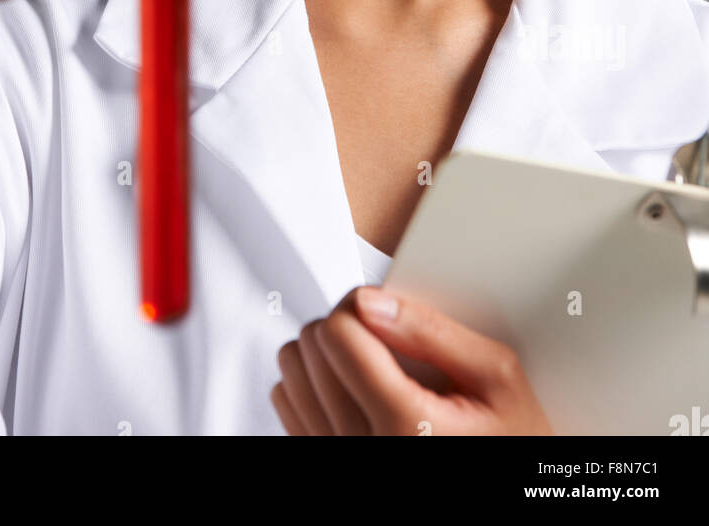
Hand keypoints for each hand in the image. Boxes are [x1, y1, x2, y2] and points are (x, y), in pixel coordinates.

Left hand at [272, 285, 552, 435]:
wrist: (509, 493)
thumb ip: (434, 332)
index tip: (386, 313)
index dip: (363, 306)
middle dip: (347, 327)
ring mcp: (338, 459)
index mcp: (405, 424)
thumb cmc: (511, 439)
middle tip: (386, 337)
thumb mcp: (497, 378)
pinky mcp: (324, 463)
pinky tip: (349, 388)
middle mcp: (362, 448)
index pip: (338, 331)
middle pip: (312, 346)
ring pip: (292, 371)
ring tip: (369, 363)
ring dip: (325, 354)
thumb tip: (374, 302)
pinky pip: (285, 404)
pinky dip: (311, 385)